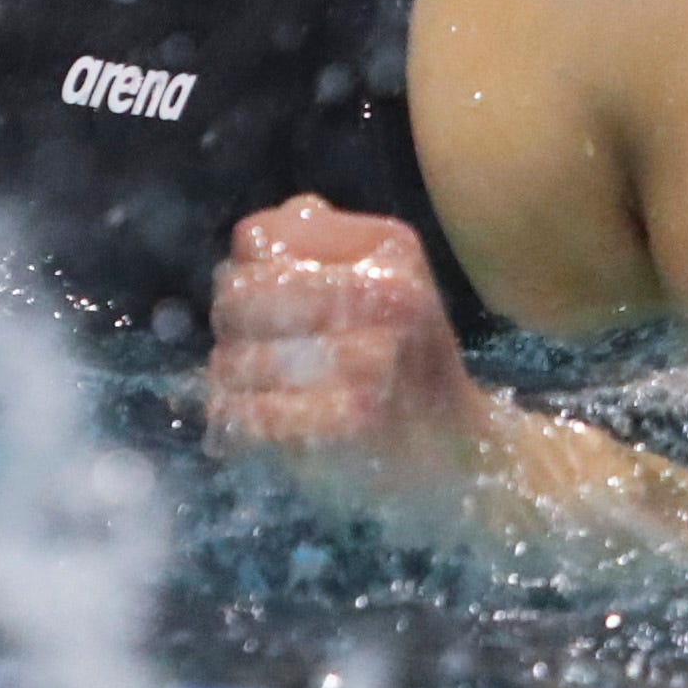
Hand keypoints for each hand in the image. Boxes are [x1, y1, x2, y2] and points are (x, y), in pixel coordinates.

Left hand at [206, 195, 499, 497]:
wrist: (460, 451)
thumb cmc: (405, 358)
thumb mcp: (383, 280)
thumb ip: (316, 242)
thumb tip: (256, 236)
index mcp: (389, 247)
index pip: (258, 238)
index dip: (242, 271)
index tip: (259, 301)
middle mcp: (386, 294)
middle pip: (240, 293)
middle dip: (229, 325)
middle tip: (241, 349)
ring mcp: (372, 359)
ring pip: (237, 356)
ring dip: (227, 377)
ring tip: (245, 389)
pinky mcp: (351, 422)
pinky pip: (250, 413)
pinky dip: (232, 421)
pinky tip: (241, 425)